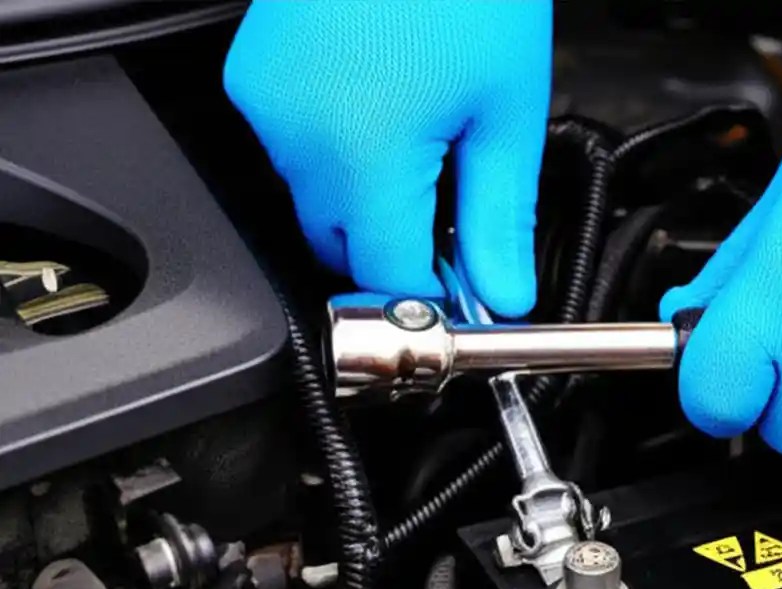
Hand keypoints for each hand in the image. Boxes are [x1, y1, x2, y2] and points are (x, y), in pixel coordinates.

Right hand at [224, 1, 550, 316]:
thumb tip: (502, 291)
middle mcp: (296, 139)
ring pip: (316, 203)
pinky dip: (337, 154)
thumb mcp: (508, 112)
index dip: (433, 294)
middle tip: (456, 208)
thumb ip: (499, 217)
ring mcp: (265, 107)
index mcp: (362, 155)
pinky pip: (294, 152)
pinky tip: (384, 110)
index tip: (465, 284)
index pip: (387, 279)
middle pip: (341, 248)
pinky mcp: (252, 81)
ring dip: (367, 200)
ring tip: (425, 139)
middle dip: (398, 247)